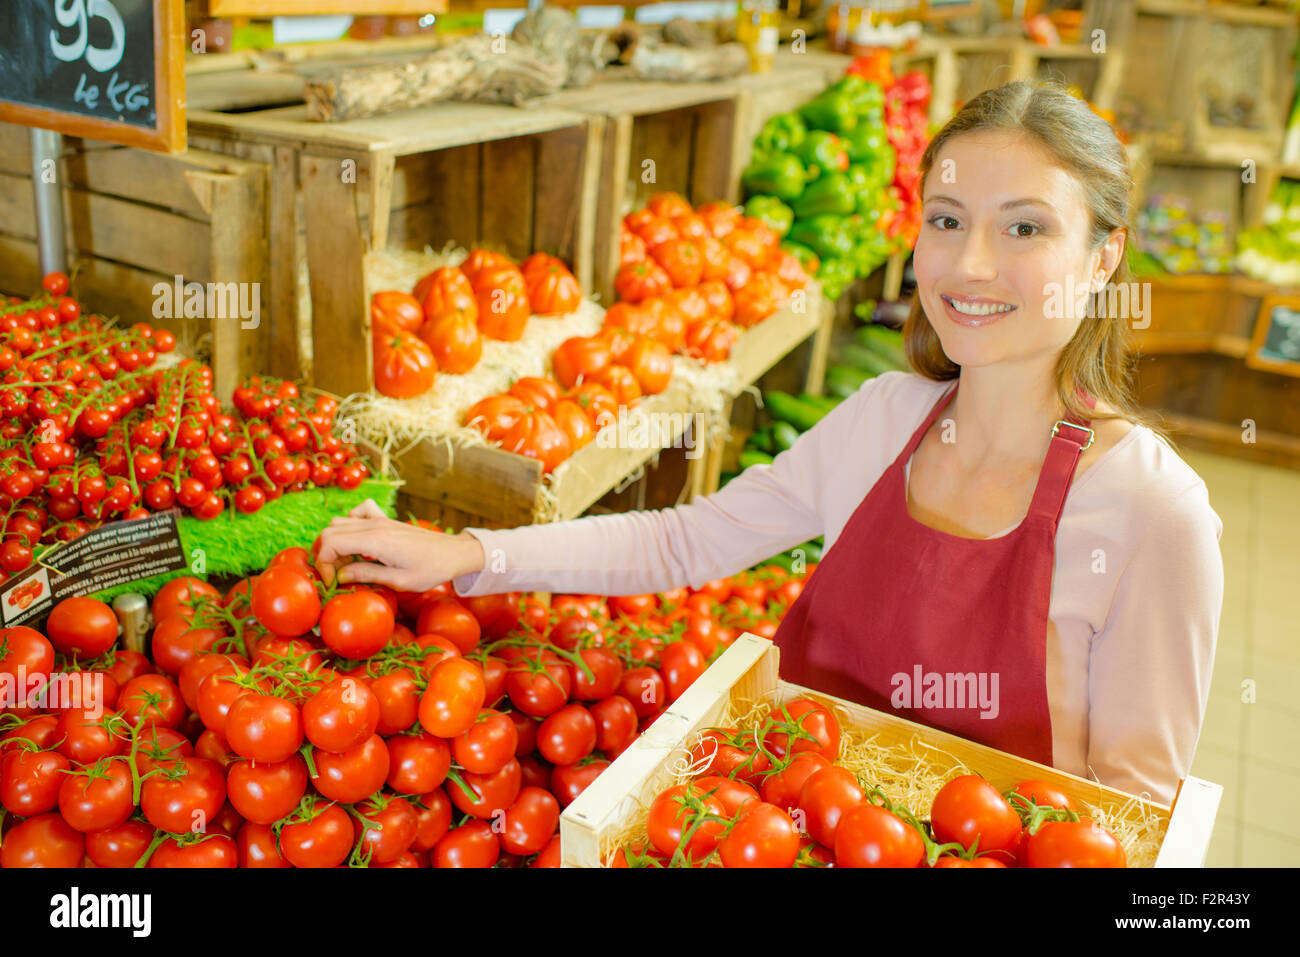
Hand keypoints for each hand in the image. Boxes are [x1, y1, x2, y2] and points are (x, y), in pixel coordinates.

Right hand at [315, 498, 484, 591]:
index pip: (330, 543)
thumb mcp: (399, 580)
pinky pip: (359, 512)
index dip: (323, 564)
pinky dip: (350, 523)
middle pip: (330, 531)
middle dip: (326, 555)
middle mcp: (374, 525)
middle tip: (339, 576)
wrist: (454, 553)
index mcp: (375, 540)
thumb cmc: (431, 569)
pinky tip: (358, 541)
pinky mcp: (386, 520)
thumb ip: (367, 575)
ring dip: (336, 543)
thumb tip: (340, 577)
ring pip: (340, 522)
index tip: (333, 582)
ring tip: (349, 564)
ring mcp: (380, 520)